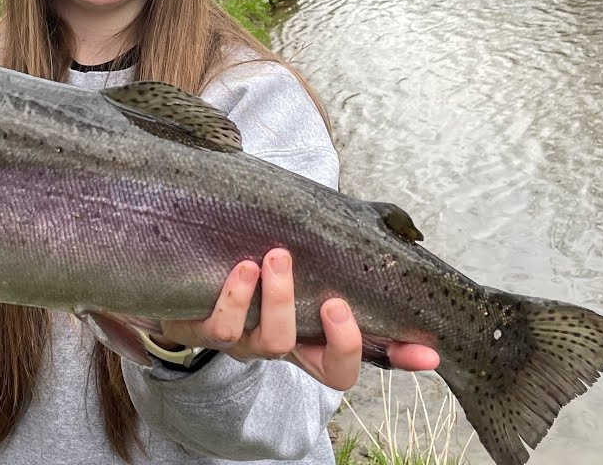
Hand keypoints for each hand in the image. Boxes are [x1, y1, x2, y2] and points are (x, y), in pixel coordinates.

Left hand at [158, 249, 439, 390]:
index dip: (397, 360)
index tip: (426, 349)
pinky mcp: (198, 332)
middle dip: (338, 336)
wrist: (176, 263)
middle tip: (334, 298)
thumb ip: (343, 244)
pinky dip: (233, 298)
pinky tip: (240, 268)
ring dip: (278, 301)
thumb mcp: (300, 253)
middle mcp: (283, 345)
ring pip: (271, 344)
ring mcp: (242, 343)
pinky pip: (219, 330)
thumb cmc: (250, 254)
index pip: (368, 357)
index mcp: (311, 333)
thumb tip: (406, 235)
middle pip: (327, 367)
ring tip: (275, 258)